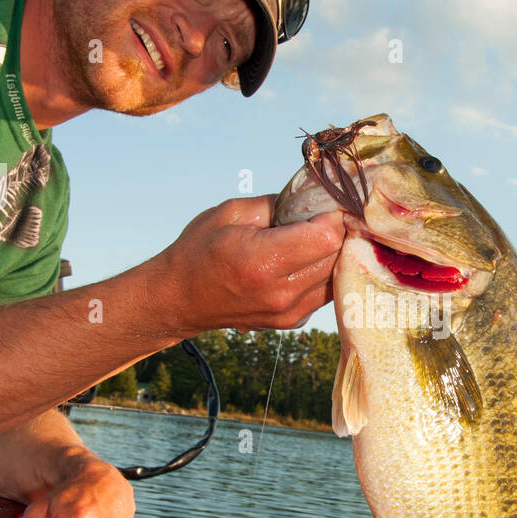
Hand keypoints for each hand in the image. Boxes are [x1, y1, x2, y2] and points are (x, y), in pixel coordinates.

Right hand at [149, 195, 345, 334]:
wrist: (180, 299)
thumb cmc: (200, 249)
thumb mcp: (232, 212)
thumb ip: (278, 203)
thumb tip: (315, 195)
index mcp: (263, 261)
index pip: (327, 237)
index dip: (332, 215)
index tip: (324, 204)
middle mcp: (281, 292)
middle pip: (337, 255)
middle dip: (336, 231)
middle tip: (322, 215)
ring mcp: (289, 313)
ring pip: (336, 274)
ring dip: (332, 253)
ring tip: (312, 237)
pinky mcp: (293, 322)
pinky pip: (324, 290)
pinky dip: (322, 271)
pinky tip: (304, 259)